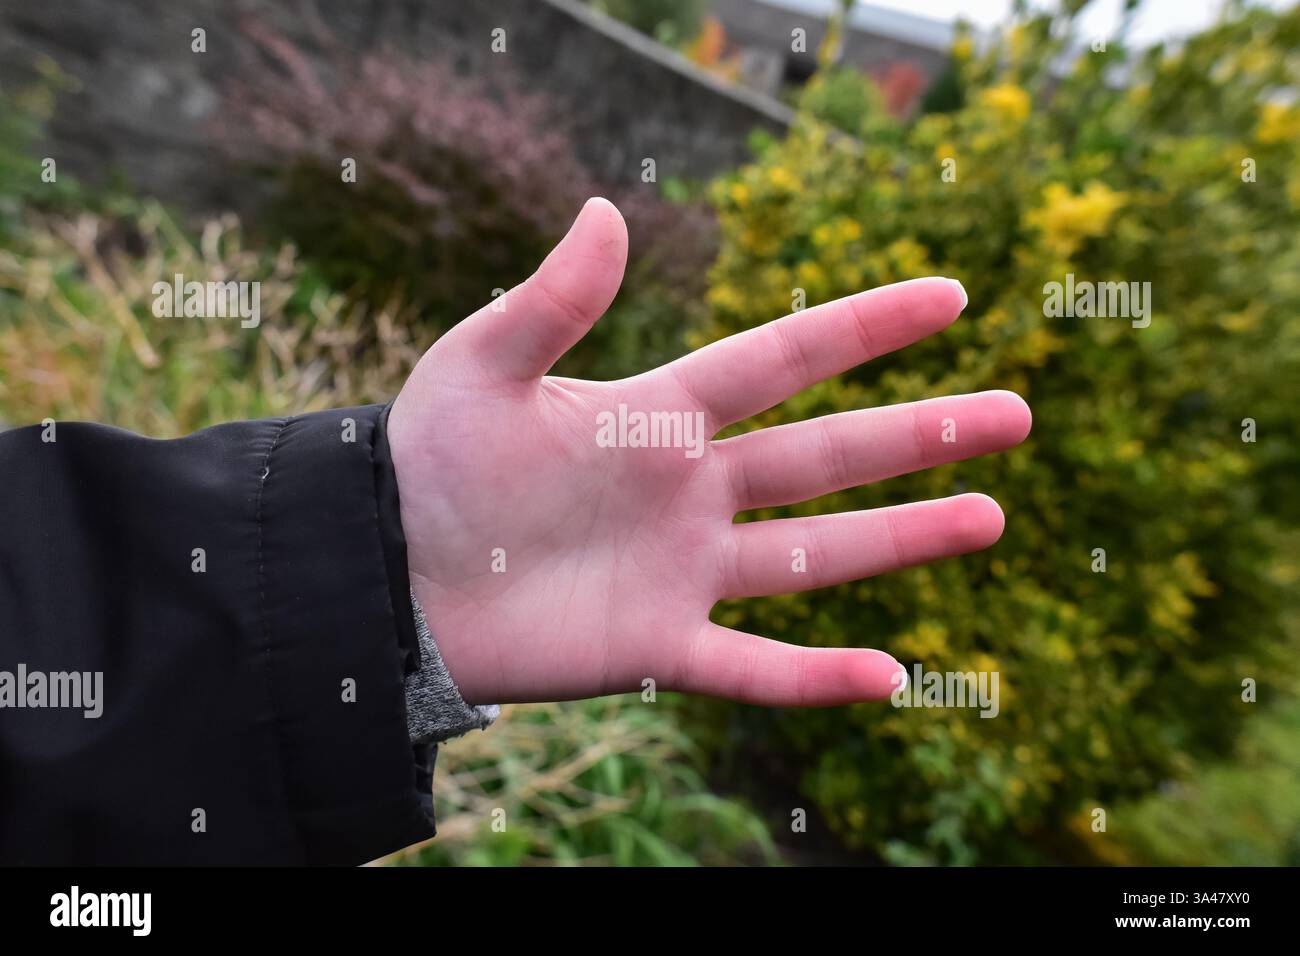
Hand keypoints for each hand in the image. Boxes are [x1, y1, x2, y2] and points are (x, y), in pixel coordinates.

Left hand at [387, 198, 1030, 706]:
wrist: (385, 573)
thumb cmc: (426, 462)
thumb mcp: (479, 366)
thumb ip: (550, 301)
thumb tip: (608, 210)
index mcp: (660, 414)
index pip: (782, 360)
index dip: (865, 326)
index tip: (950, 295)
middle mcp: (692, 490)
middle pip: (826, 456)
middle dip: (919, 434)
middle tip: (1014, 413)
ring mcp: (682, 571)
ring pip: (814, 554)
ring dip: (903, 537)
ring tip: (991, 515)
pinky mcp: (656, 646)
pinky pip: (753, 667)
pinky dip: (817, 678)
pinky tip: (892, 676)